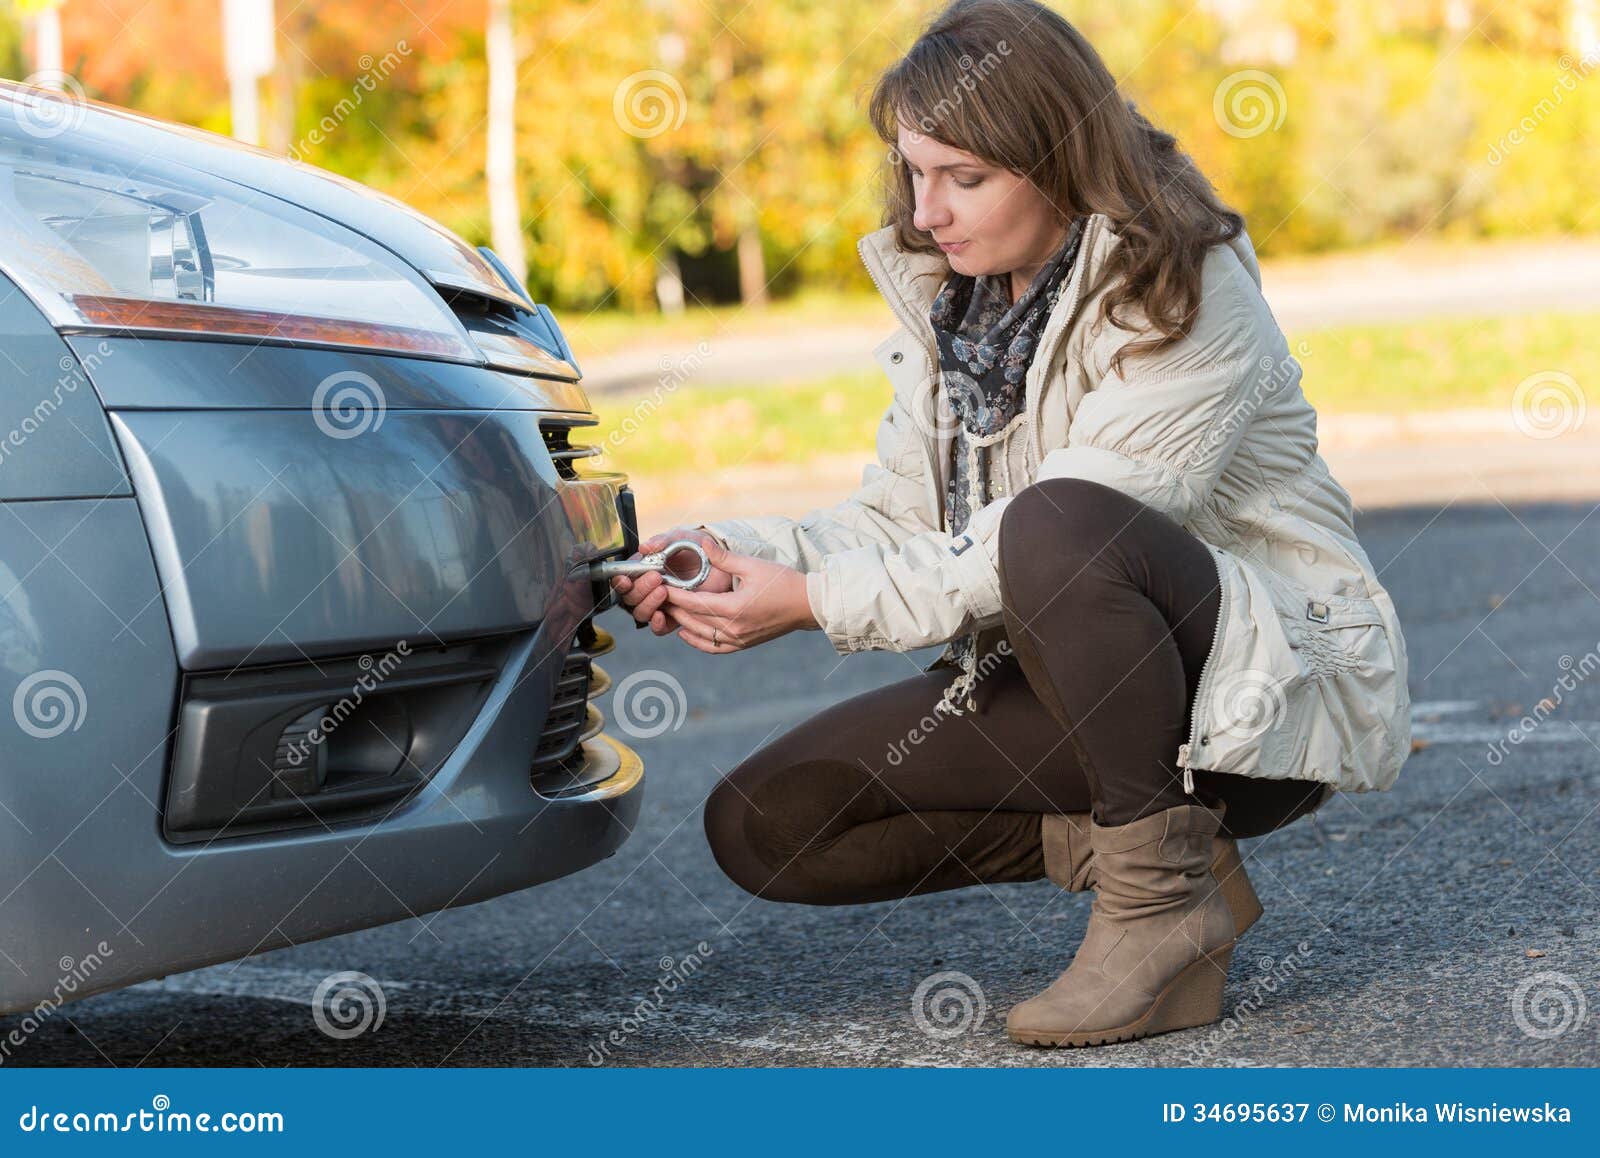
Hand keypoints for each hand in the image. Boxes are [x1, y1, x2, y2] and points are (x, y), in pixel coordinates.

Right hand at [609, 527, 733, 635]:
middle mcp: (648, 589)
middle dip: (640, 589)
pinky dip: (657, 624)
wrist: (720, 561)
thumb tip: (644, 547)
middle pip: (630, 598)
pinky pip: (660, 628)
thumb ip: (662, 541)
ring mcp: (661, 603)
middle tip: (656, 577)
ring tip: (663, 590)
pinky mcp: (675, 616)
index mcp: (643, 570)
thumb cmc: (696, 547)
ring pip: (642, 613)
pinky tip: (661, 615)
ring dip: (648, 603)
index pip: (623, 580)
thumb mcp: (679, 538)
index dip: (620, 582)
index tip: (625, 579)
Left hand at [662, 539, 816, 653]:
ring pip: (700, 634)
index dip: (674, 595)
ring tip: (667, 611)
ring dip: (681, 623)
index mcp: (734, 608)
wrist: (806, 605)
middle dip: (673, 608)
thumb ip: (724, 558)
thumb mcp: (752, 565)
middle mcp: (734, 628)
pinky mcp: (743, 644)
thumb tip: (704, 543)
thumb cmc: (783, 583)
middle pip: (693, 620)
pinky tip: (685, 632)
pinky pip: (713, 647)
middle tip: (656, 596)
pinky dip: (696, 641)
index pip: (694, 603)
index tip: (659, 586)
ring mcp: (738, 639)